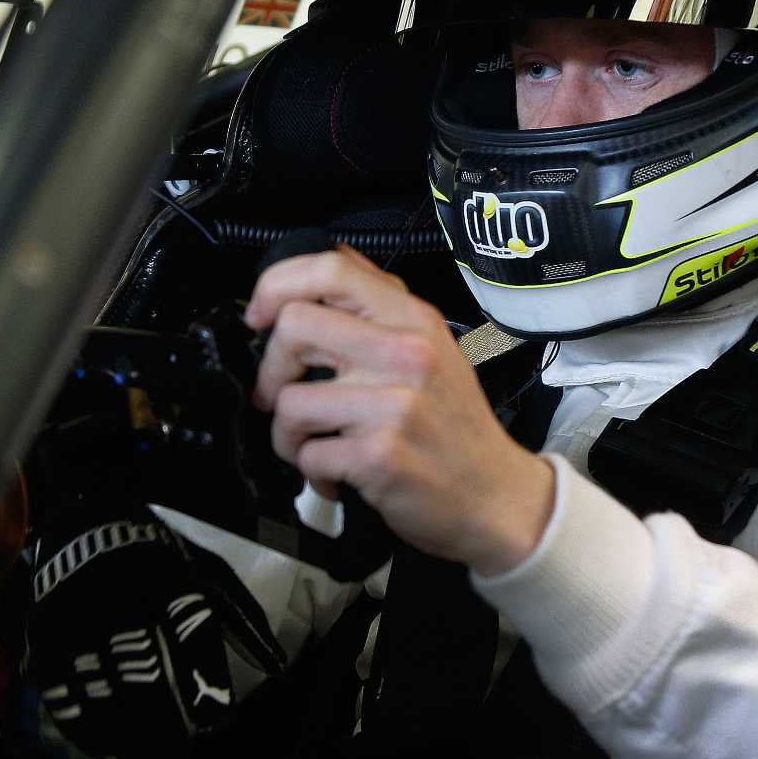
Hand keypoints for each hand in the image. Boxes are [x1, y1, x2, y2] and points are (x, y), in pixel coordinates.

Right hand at [0, 505, 284, 758]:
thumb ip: (242, 621)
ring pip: (99, 686)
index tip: (214, 721)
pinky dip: (82, 725)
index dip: (203, 681)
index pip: (190, 633)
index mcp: (167, 574)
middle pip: (142, 668)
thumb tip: (278, 669)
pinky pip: (60, 689)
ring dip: (123, 735)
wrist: (88, 526)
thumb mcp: (207, 573)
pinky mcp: (44, 634)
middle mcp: (119, 593)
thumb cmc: (160, 559)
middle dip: (161, 723)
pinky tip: (104, 749)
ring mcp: (76, 615)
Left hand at [244, 245, 553, 575]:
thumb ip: (381, 306)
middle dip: (271, 370)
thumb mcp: (433, 347)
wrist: (497, 496)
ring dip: (289, 435)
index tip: (260, 316)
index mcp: (413, 319)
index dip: (276, 286)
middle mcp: (404, 352)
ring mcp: (393, 404)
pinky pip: (308, 454)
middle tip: (282, 395)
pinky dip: (314, 472)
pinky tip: (339, 474)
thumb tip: (326, 263)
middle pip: (293, 327)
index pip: (330, 268)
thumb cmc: (456, 425)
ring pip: (290, 401)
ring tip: (317, 444)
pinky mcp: (379, 455)